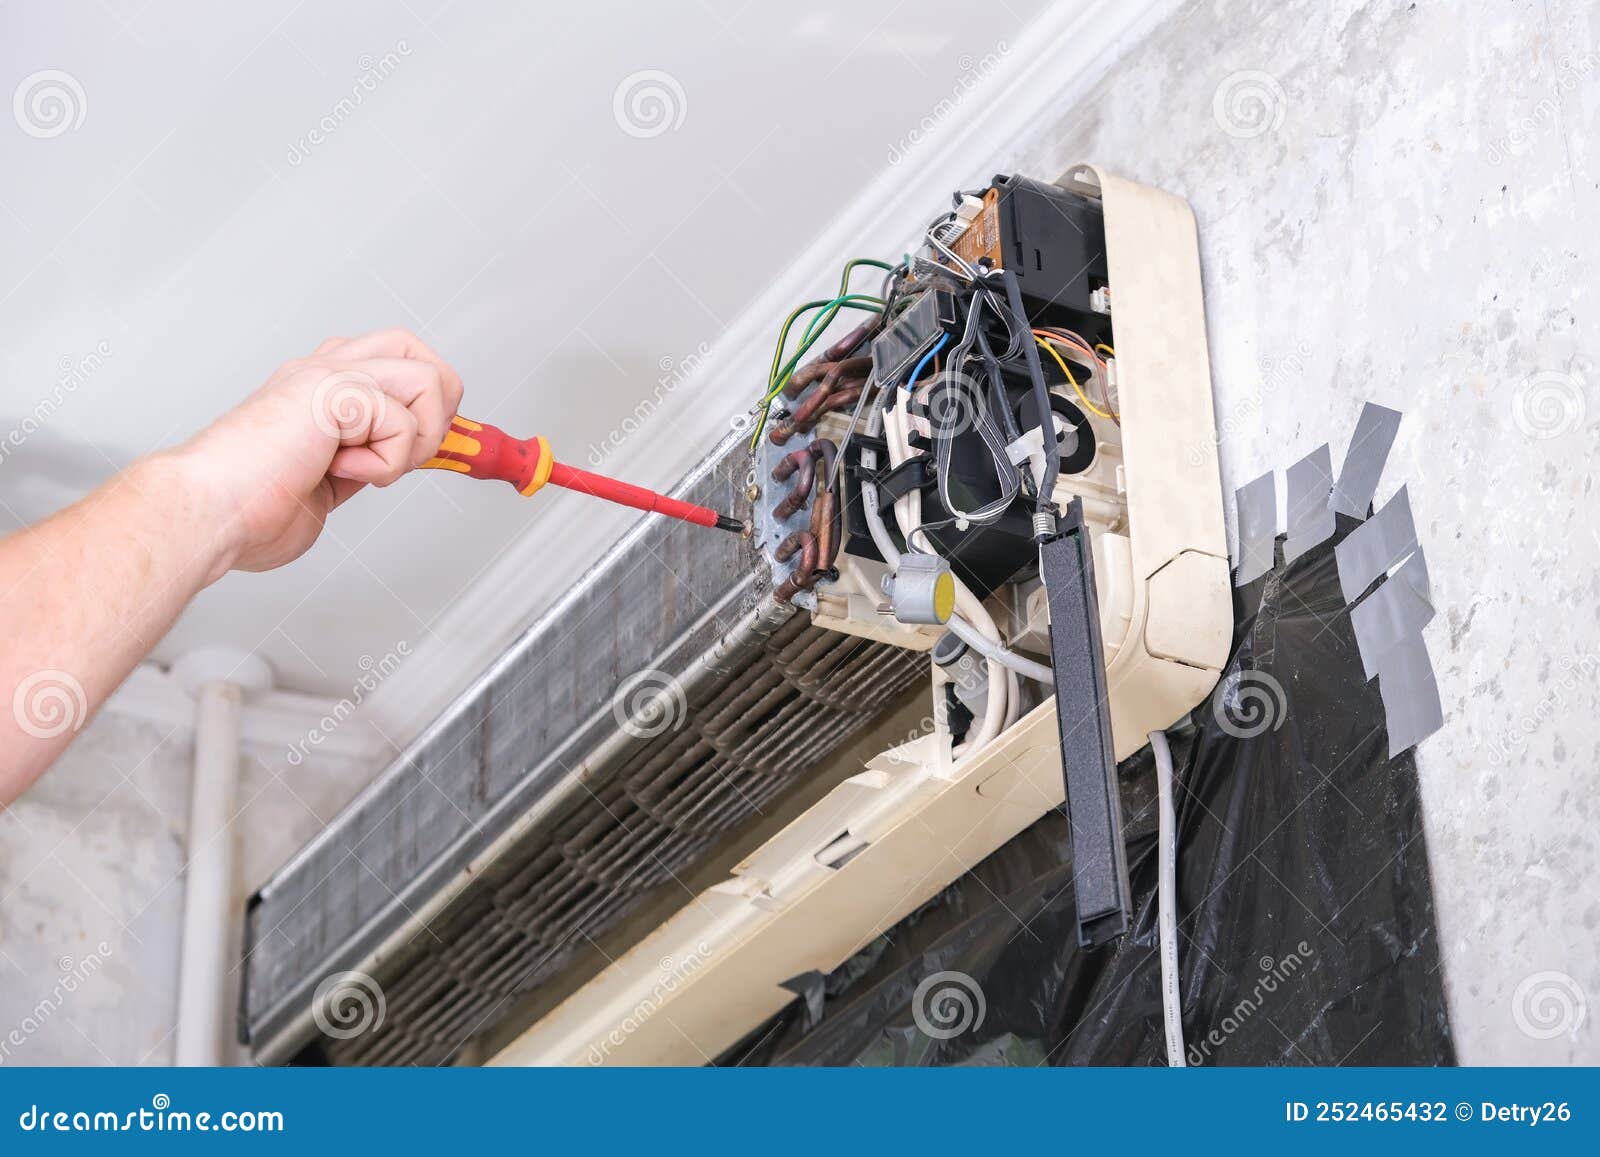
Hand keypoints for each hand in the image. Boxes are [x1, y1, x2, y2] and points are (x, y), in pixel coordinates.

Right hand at [173, 329, 464, 576]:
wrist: (206, 512)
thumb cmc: (244, 510)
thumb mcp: (320, 489)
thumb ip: (353, 468)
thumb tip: (381, 469)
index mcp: (315, 392)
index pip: (391, 370)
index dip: (418, 411)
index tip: (413, 458)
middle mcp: (322, 373)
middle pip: (415, 350)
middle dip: (437, 405)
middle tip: (411, 453)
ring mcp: (327, 376)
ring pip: (426, 375)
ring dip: (420, 435)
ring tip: (375, 467)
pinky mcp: (334, 391)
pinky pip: (404, 421)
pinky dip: (388, 462)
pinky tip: (339, 472)